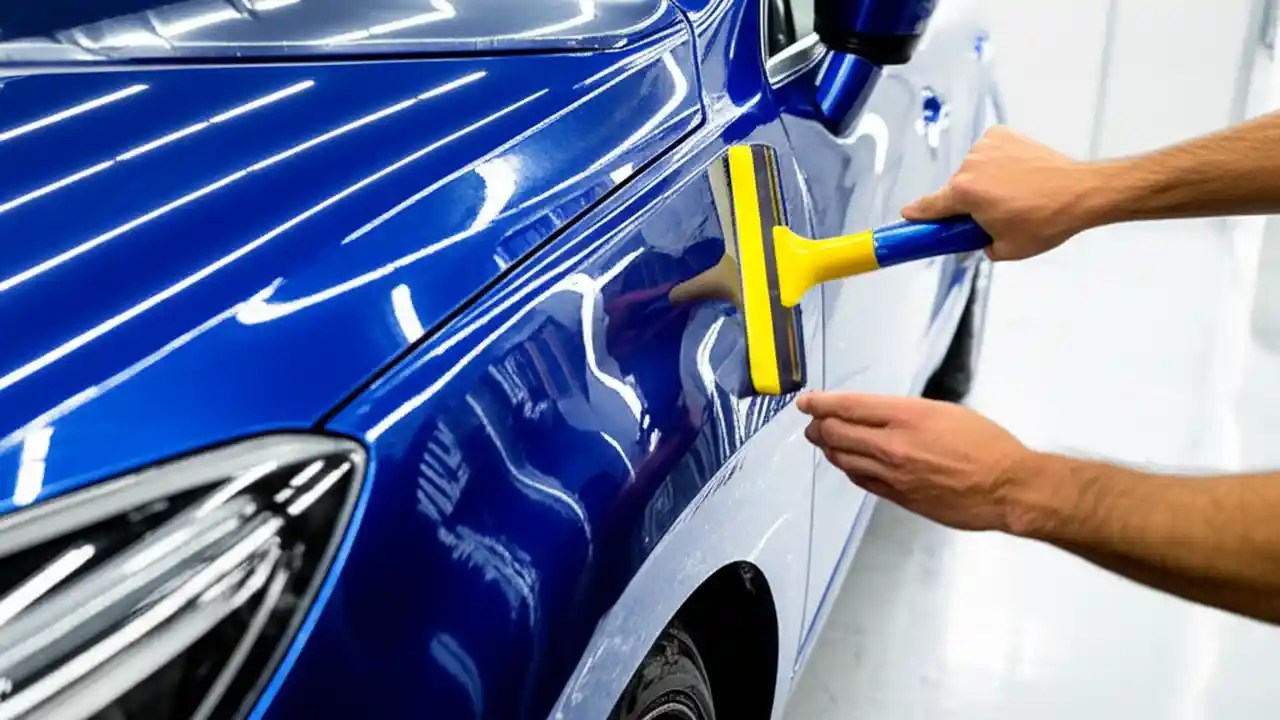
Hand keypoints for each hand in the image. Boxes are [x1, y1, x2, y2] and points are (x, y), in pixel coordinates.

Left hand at [797, 392, 1029, 531]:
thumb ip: (905, 413)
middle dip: (819, 426)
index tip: (806, 401)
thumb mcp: (944, 412)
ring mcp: (893, 475)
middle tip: (813, 422)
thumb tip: (877, 415)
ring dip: (829, 448)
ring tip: (824, 440)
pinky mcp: (898, 497)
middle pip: (837, 434)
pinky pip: (861, 480)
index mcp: (907, 416)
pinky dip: (848, 468)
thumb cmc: (986, 444)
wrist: (1007, 488)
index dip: (821, 403)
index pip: (849, 407)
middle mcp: (893, 445)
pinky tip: (847, 462)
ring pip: (844, 459)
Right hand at [902, 126, 1101, 260]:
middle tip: (993, 216)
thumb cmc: (1046, 220)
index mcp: (964, 193)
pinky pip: (987, 152)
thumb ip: (979, 245)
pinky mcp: (1003, 135)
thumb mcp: (1006, 249)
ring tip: (1012, 195)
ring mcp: (987, 147)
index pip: (929, 206)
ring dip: (982, 182)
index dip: (917, 214)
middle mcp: (970, 165)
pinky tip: (1014, 175)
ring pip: (972, 170)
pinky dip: (995, 163)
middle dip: (966, 203)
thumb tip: (977, 238)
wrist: (1080, 192)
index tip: (908, 215)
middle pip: (954, 188)